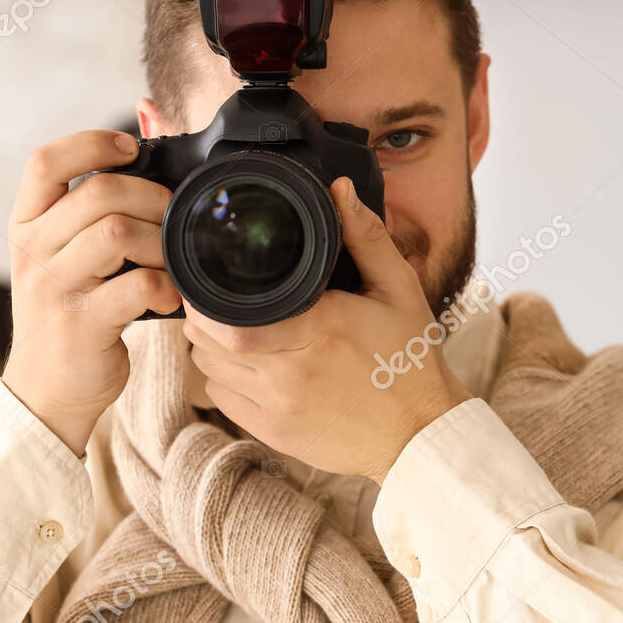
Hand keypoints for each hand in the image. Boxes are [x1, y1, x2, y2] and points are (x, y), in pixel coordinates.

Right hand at [0, 131, 183, 454]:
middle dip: (150, 196)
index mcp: (25, 226)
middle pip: (97, 193)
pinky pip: (137, 286)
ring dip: (159, 240)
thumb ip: (88, 206)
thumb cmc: (67, 312)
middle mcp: (33, 252)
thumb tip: (142, 129)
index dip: (91, 143)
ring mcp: (55, 288)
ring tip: (170, 258)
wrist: (46, 390)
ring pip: (117, 233)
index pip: (45, 163)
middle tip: (171, 215)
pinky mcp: (83, 324)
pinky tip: (169, 295)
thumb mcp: (61, 255)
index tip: (130, 148)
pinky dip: (165, 286)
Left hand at [183, 176, 471, 482]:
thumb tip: (339, 189)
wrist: (419, 432)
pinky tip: (246, 364)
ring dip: (211, 345)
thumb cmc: (410, 359)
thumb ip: (367, 237)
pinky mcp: (274, 433)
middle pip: (207, 341)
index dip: (205, 298)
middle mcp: (288, 372)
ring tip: (233, 327)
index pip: (227, 319)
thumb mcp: (398, 290)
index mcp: (317, 330)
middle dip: (202, 315)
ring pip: (209, 369)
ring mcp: (277, 408)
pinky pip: (221, 400)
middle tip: (219, 298)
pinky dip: (222, 379)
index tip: (210, 278)